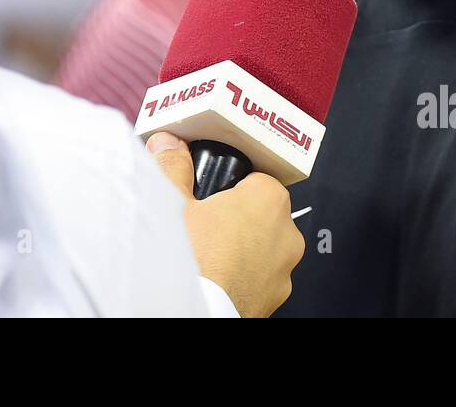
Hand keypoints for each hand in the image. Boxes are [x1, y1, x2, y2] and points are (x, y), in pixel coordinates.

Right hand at [146, 131, 303, 317]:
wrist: (195, 310)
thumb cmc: (192, 259)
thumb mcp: (173, 200)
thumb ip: (173, 165)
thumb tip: (168, 145)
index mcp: (269, 199)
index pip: (256, 177)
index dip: (229, 183)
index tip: (212, 190)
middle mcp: (286, 234)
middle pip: (260, 212)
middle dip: (234, 215)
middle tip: (203, 221)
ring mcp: (283, 271)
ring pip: (262, 247)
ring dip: (240, 247)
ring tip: (205, 252)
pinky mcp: (274, 299)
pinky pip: (259, 277)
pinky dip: (240, 275)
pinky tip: (214, 274)